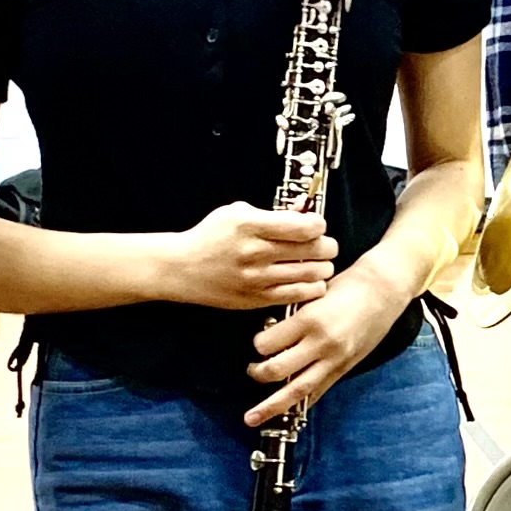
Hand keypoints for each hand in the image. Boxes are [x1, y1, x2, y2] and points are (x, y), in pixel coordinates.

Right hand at [158, 203, 336, 311]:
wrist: (182, 268)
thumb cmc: (210, 237)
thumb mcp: (236, 212)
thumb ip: (272, 213)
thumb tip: (304, 211)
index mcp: (251, 226)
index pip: (303, 227)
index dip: (319, 225)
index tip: (318, 225)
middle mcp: (256, 252)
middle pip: (313, 250)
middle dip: (327, 246)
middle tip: (326, 245)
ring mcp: (257, 278)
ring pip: (311, 275)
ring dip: (323, 268)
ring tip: (320, 264)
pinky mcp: (258, 299)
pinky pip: (298, 295)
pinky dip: (312, 287)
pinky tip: (311, 281)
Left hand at [244, 264, 407, 425]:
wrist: (383, 291)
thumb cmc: (347, 286)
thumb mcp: (312, 296)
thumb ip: (293, 318)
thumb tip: (270, 338)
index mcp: (309, 319)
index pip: (266, 344)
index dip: (257, 345)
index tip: (258, 342)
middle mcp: (320, 343)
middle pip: (276, 371)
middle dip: (257, 374)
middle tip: (252, 370)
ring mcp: (333, 360)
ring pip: (296, 392)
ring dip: (271, 406)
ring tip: (253, 416)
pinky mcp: (343, 369)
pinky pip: (317, 393)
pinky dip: (300, 404)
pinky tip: (287, 413)